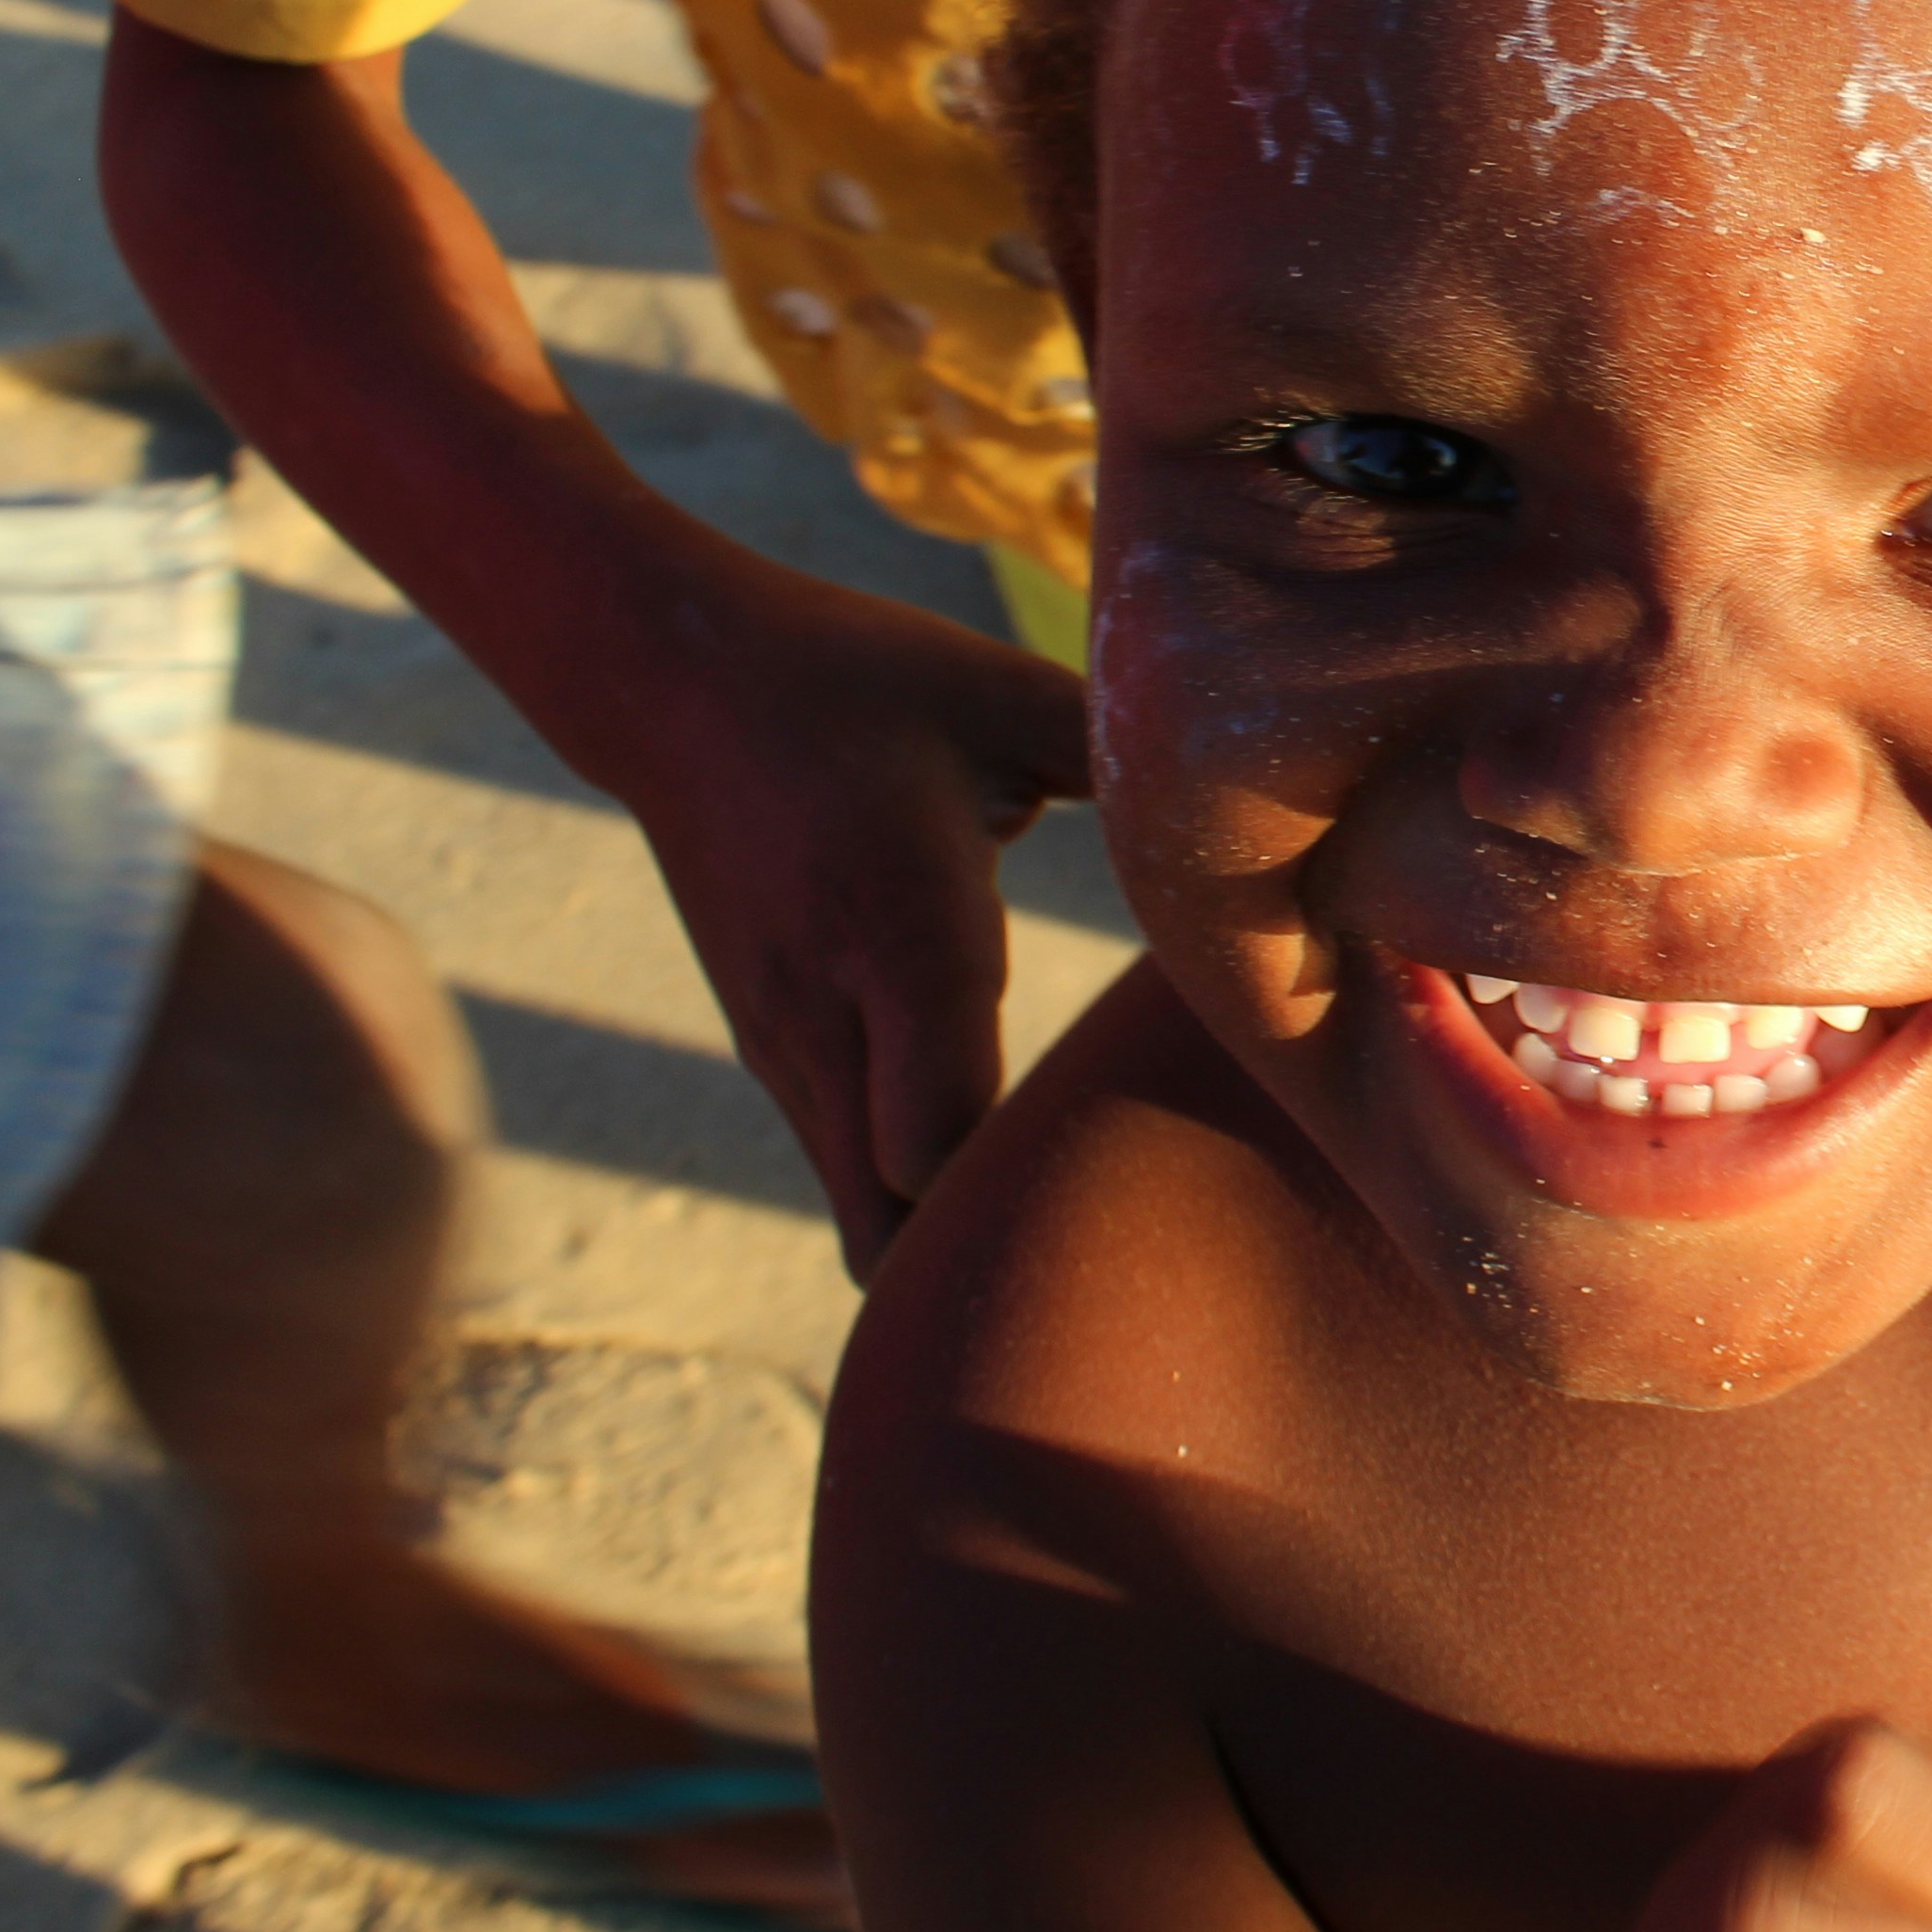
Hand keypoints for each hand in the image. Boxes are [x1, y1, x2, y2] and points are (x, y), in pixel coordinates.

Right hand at [604, 550, 1088, 1271]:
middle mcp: (830, 1016)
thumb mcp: (1002, 699)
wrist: (678, 685)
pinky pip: (842, 1169)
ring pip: (860, 1215)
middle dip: (996, 1249)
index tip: (1131, 1164)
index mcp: (902, 937)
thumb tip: (1253, 805)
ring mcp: (784, 1047)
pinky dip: (907, 1188)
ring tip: (1069, 1204)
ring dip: (951, 1228)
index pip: (938, 1143)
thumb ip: (1124, 765)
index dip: (1026, 1182)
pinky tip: (995, 1156)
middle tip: (1114, 1225)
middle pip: (895, 1227)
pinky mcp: (769, 1050)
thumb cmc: (860, 682)